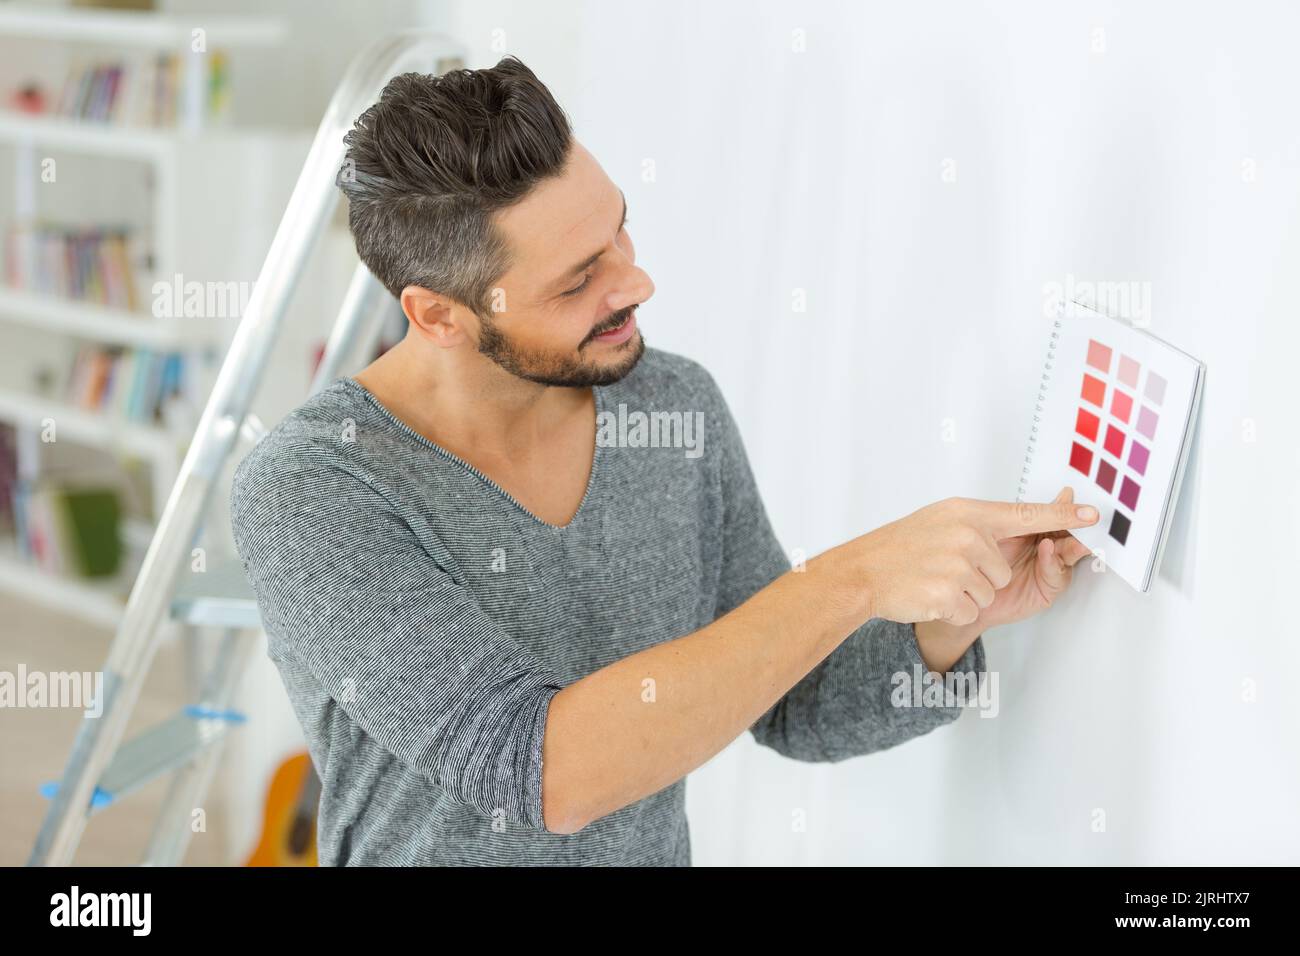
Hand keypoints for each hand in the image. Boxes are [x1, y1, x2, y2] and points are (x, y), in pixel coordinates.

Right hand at [855, 493, 1099, 625]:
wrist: (862, 572)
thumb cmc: (900, 547)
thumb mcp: (942, 520)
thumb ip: (980, 524)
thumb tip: (1023, 526)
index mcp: (968, 513)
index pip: (1026, 513)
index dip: (1063, 514)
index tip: (1093, 514)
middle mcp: (967, 535)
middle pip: (1004, 568)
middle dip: (982, 576)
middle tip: (945, 567)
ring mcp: (958, 564)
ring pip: (990, 591)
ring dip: (967, 594)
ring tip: (935, 580)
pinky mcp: (950, 594)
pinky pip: (972, 609)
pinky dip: (954, 609)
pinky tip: (930, 596)